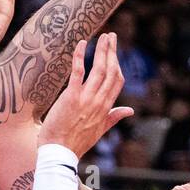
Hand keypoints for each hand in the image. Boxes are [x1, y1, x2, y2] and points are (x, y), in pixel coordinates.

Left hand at [38, 33, 133, 158]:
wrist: (58, 153)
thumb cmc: (75, 143)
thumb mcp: (99, 130)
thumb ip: (114, 117)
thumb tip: (130, 111)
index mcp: (105, 108)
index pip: (117, 81)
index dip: (118, 64)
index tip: (115, 52)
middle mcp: (98, 101)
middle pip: (111, 71)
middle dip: (112, 52)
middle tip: (111, 36)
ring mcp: (86, 99)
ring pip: (99, 69)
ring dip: (102, 50)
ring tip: (104, 36)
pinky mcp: (71, 97)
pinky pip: (78, 72)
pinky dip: (81, 56)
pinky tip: (83, 43)